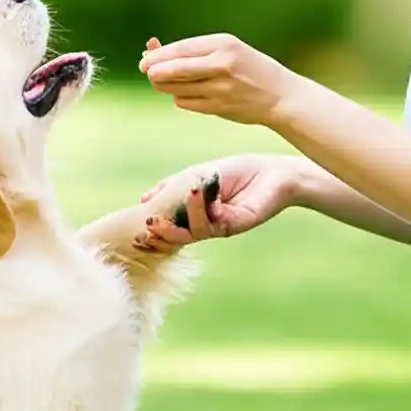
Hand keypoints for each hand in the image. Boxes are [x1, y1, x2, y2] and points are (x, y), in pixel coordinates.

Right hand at [131, 155, 304, 252]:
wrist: (274, 172)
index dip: (152, 233)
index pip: (168, 228)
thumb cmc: (237, 172)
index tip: (137, 229)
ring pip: (193, 231)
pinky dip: (202, 205)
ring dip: (186, 212)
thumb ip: (172, 187)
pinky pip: (212, 222)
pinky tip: (199, 188)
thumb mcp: (197, 174)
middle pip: (177, 238)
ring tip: (186, 190)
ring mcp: (220, 227)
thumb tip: (144, 200)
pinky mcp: (234, 225)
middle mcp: (205, 225)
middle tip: (147, 227)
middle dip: (161, 235)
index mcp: (194, 215)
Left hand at [138, 34, 305, 126]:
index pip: (180, 49)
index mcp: (224, 44)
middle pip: (173, 70)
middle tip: (147, 71)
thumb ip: (194, 51)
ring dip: (166, 85)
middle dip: (154, 72)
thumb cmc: (251, 68)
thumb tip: (150, 52)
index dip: (157, 56)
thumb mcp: (229, 49)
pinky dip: (180, 98)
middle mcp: (221, 65)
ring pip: (176, 89)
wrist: (281, 97)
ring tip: (169, 80)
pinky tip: (189, 92)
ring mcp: (220, 89)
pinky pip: (185, 103)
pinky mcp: (218, 108)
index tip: (144, 60)